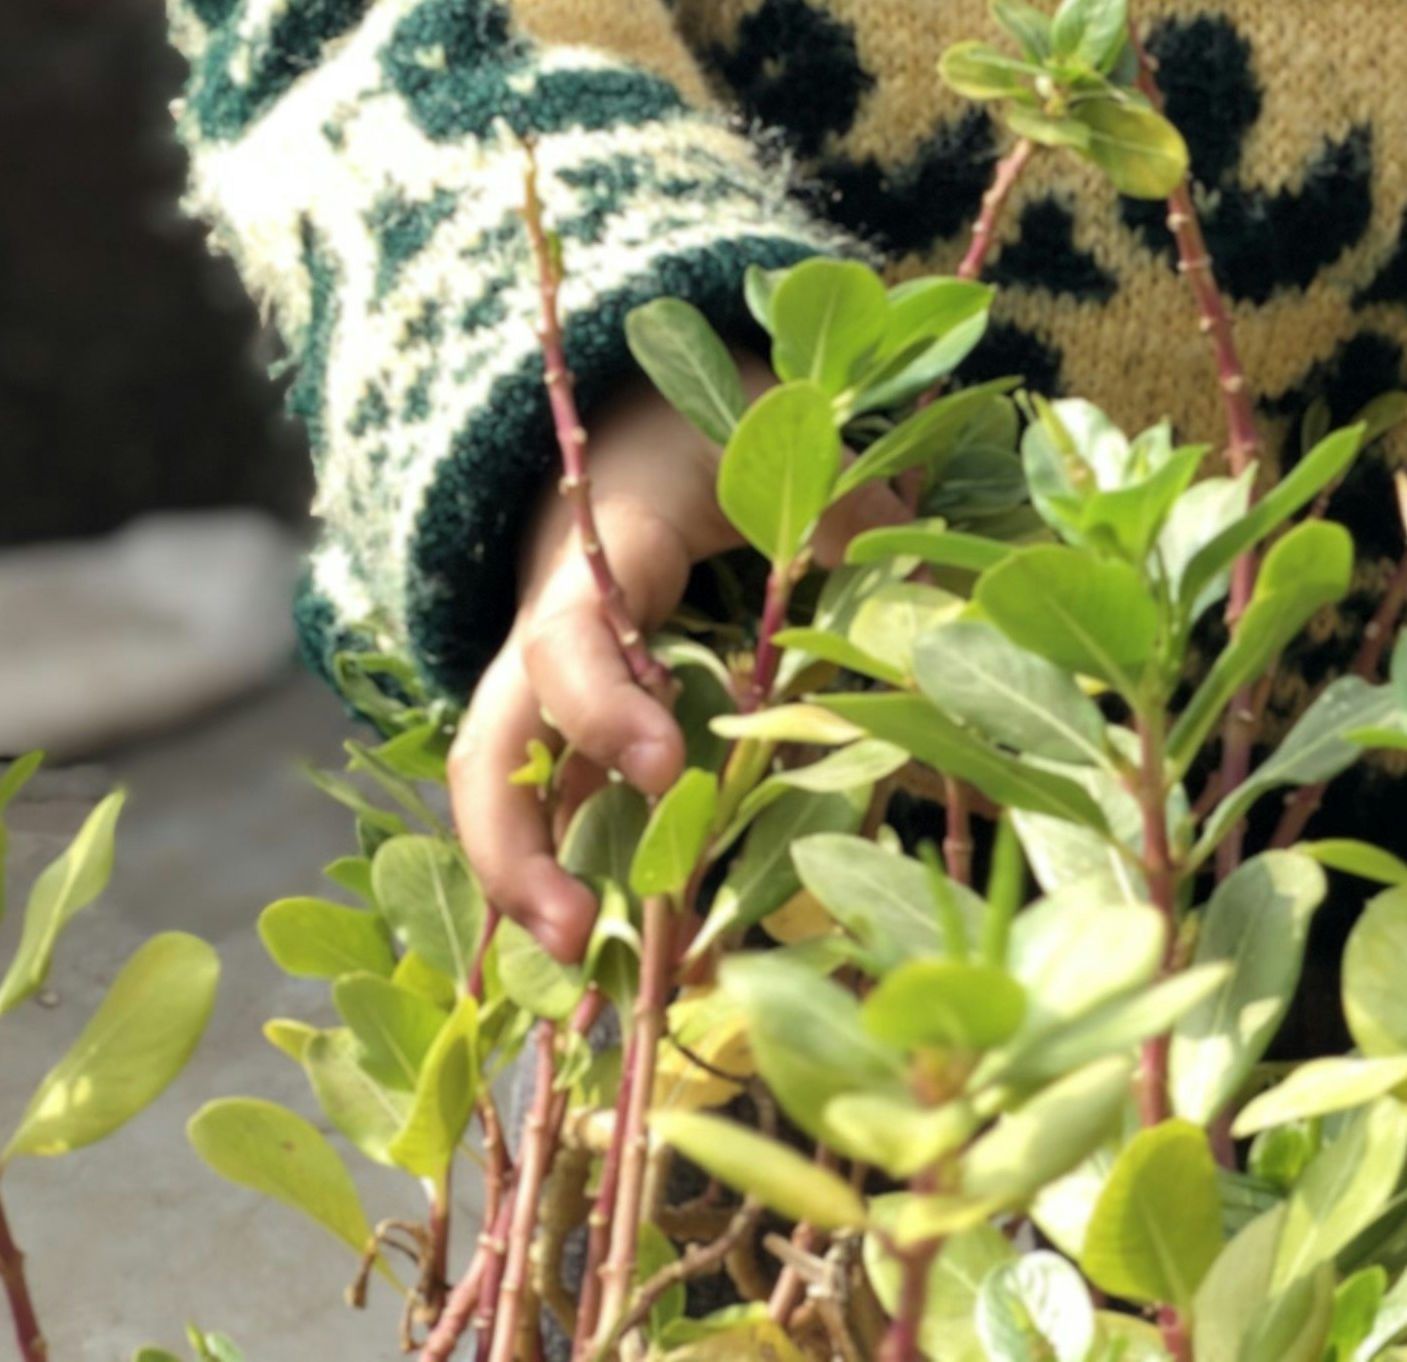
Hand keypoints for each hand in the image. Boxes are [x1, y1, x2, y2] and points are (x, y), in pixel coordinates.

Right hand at [447, 376, 905, 960]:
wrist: (620, 423)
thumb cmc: (691, 432)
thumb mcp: (763, 434)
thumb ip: (841, 501)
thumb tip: (919, 571)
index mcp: (590, 563)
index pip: (565, 646)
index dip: (600, 713)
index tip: (665, 769)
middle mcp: (546, 641)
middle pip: (487, 751)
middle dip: (511, 850)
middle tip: (577, 936)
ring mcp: (549, 696)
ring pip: (509, 799)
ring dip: (536, 889)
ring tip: (603, 981)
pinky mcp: (571, 732)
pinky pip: (555, 809)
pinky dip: (578, 879)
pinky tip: (631, 954)